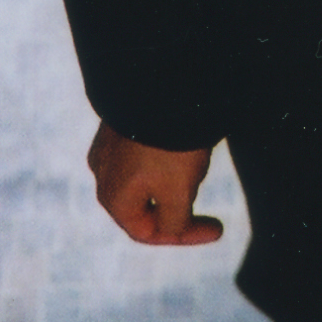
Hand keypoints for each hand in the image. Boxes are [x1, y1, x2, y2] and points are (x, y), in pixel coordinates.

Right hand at [86, 120, 223, 244]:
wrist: (160, 86)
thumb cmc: (169, 146)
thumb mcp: (178, 195)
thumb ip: (173, 224)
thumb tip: (170, 230)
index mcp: (113, 199)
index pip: (148, 232)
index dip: (185, 236)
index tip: (218, 229)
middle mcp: (102, 175)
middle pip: (144, 206)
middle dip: (177, 208)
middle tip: (206, 207)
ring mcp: (108, 147)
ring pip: (145, 178)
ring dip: (172, 183)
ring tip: (197, 170)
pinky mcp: (120, 123)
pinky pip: (143, 152)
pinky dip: (166, 159)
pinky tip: (184, 149)